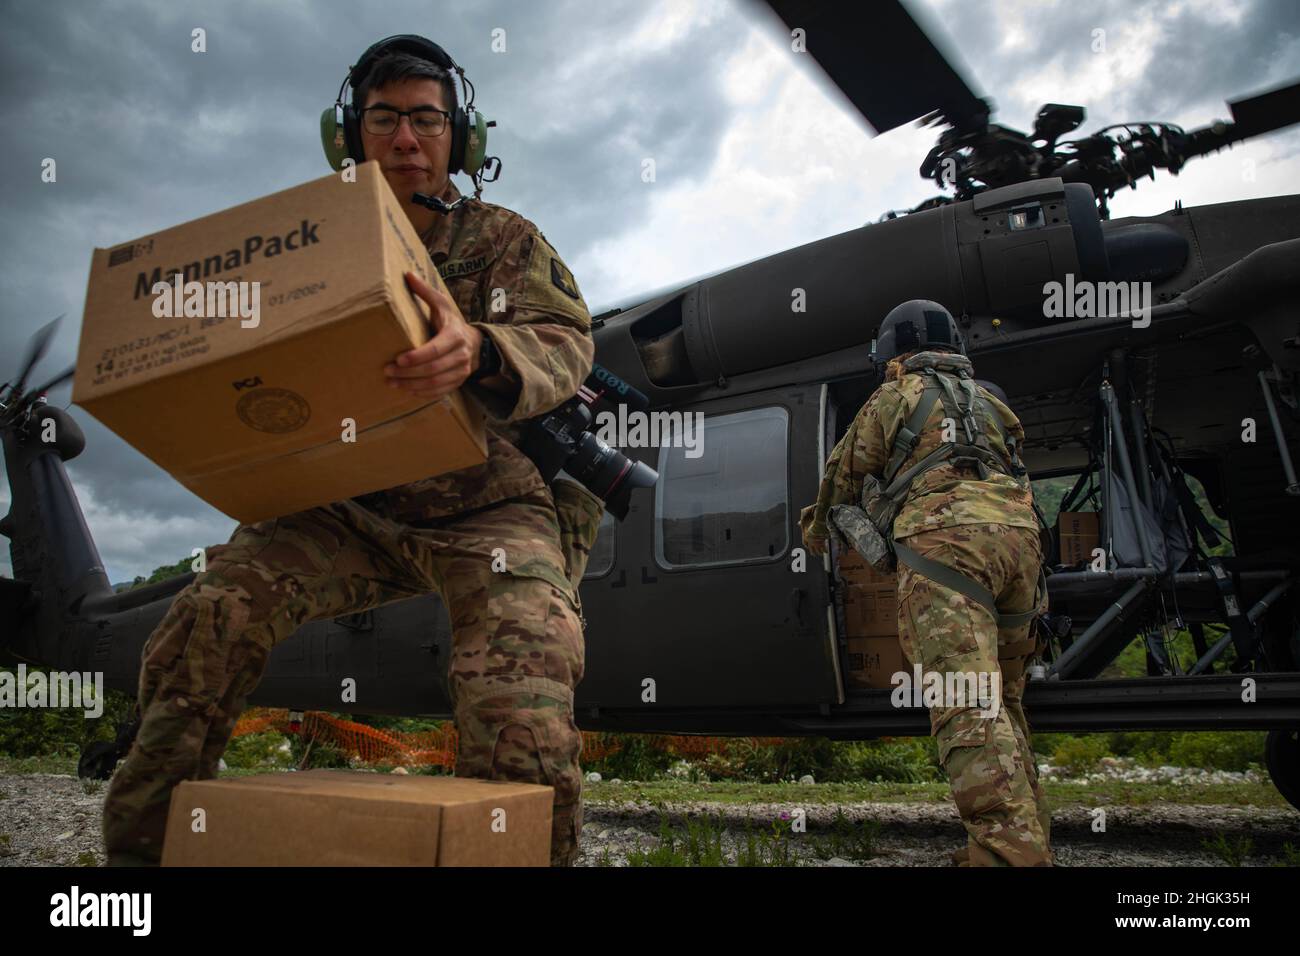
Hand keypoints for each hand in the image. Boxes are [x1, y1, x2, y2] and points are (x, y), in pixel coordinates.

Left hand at [385, 271, 482, 400]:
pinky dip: (422, 393)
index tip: (398, 359)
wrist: (475, 343)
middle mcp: (461, 355)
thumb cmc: (451, 322)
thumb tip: (407, 274)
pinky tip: (406, 390)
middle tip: (388, 371)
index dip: (417, 356)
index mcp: (455, 335)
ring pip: (435, 383)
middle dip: (409, 373)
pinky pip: (440, 392)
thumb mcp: (441, 304)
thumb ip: (425, 292)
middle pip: (433, 369)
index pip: (436, 350)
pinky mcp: (458, 382)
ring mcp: (461, 371)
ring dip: (412, 385)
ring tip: (392, 382)